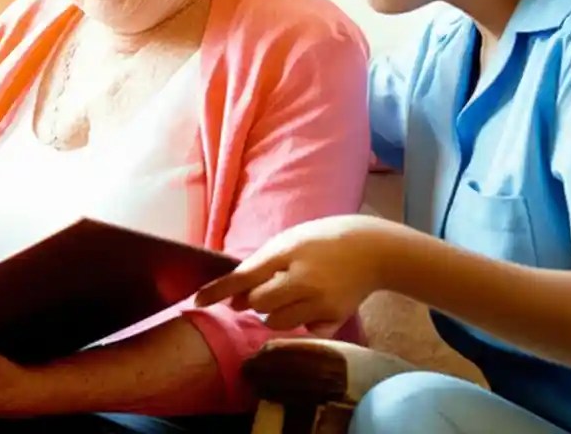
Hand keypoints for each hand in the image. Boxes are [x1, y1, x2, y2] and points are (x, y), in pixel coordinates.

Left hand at [194, 215, 394, 335]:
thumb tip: (236, 295)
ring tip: (291, 296)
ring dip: (273, 313)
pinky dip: (299, 324)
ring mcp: (320, 301)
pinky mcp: (334, 318)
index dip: (218, 291)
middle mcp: (303, 279)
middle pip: (257, 304)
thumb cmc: (324, 240)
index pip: (243, 276)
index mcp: (289, 252)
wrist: (374, 250)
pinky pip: (302, 331)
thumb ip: (264, 263)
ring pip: (276, 322)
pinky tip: (311, 307)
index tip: (196, 302)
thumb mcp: (291, 240)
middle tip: (268, 289)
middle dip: (254, 300)